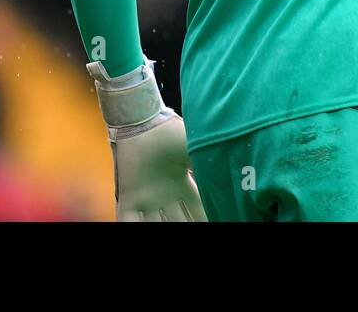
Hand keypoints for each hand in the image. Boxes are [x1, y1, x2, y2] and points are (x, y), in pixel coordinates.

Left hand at [87, 59, 207, 221]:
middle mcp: (166, 197)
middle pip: (177, 221)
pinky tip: (133, 233)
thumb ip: (209, 166)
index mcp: (183, 186)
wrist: (145, 124)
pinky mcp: (130, 199)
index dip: (206, 217)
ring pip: (156, 224)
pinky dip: (129, 227)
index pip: (196, 211)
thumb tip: (229, 179)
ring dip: (162, 229)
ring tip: (168, 233)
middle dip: (186, 226)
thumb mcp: (195, 150)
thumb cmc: (171, 134)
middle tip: (197, 228)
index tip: (219, 216)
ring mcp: (147, 199)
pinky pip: (128, 220)